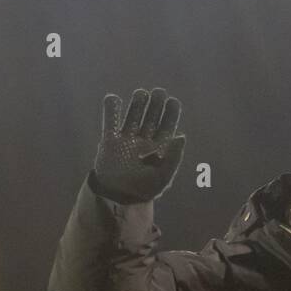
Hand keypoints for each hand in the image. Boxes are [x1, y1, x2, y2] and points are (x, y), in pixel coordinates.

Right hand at [92, 87, 186, 202]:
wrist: (117, 198)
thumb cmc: (143, 190)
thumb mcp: (163, 177)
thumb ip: (173, 157)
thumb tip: (181, 136)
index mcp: (159, 149)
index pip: (167, 126)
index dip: (171, 113)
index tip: (173, 102)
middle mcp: (144, 141)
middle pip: (151, 117)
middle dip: (156, 104)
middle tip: (159, 93)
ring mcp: (126, 139)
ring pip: (133, 115)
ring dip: (137, 103)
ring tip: (141, 94)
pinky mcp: (109, 140)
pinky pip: (110, 121)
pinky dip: (111, 110)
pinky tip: (113, 99)